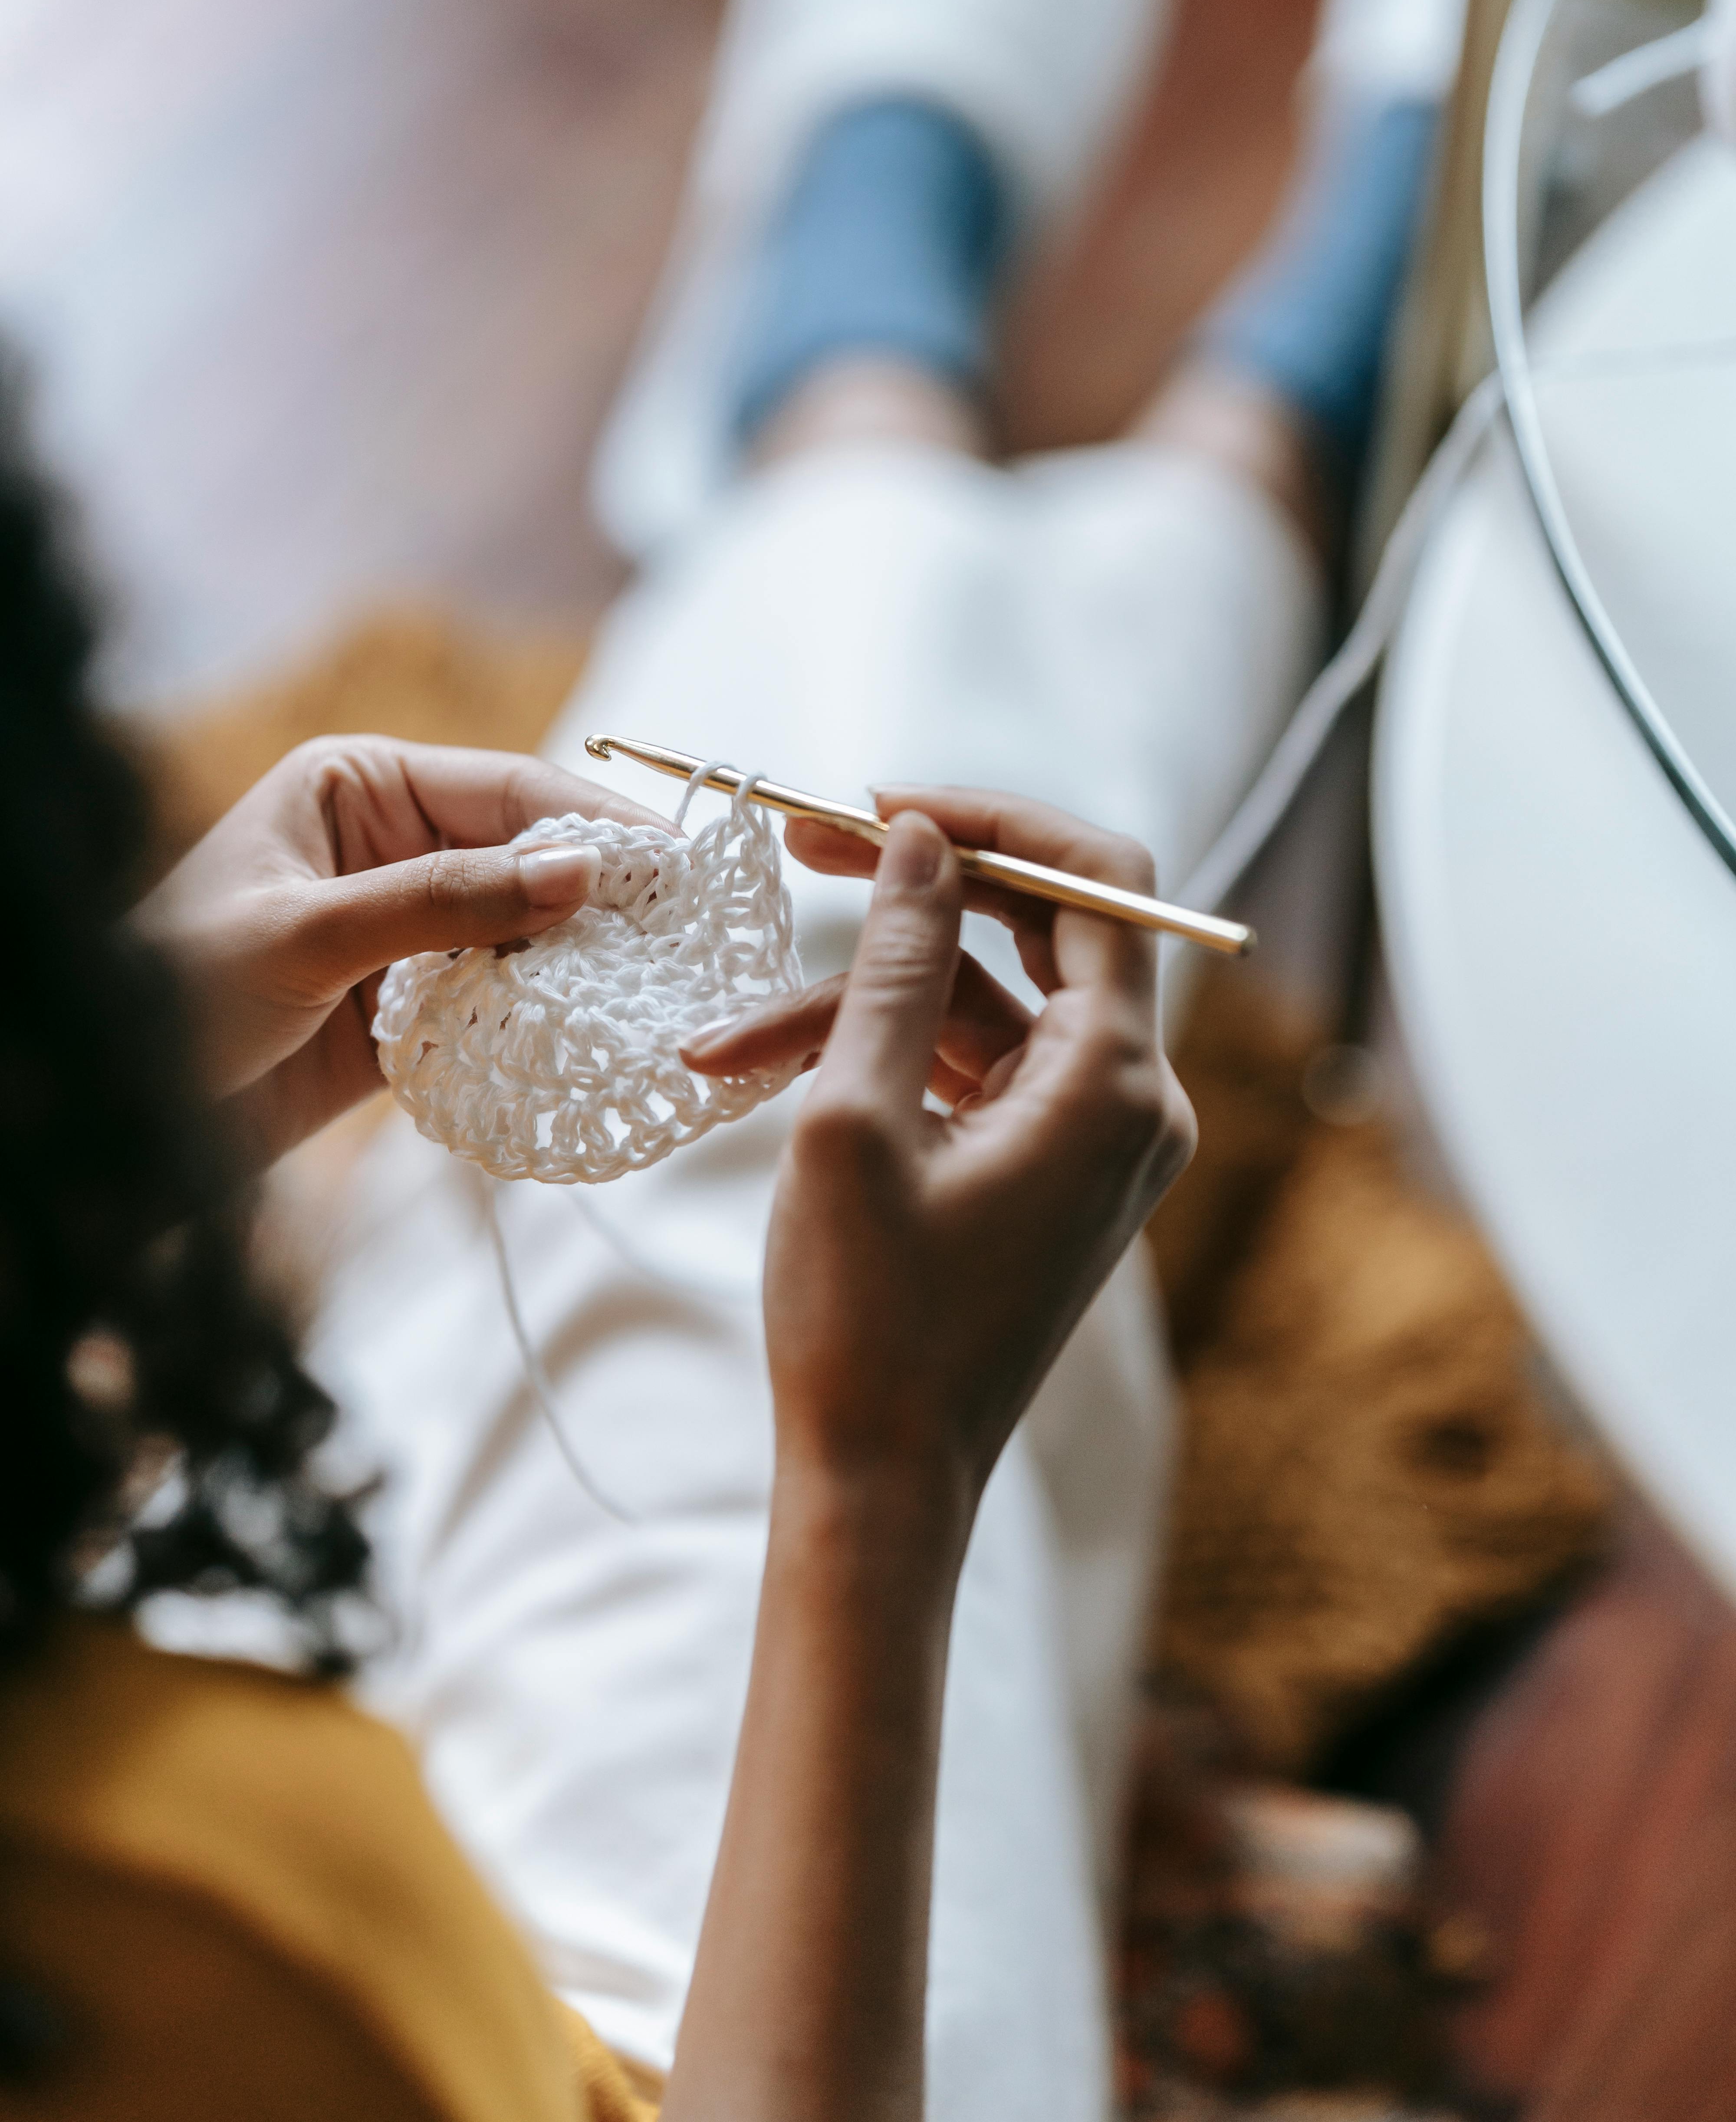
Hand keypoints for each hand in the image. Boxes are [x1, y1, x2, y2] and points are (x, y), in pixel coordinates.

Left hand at [135, 733, 667, 1163]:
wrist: (116, 1117)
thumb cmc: (173, 993)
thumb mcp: (306, 933)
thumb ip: (443, 901)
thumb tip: (579, 874)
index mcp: (356, 787)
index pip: (506, 790)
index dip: (596, 822)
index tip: (676, 863)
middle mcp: (388, 847)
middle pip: (528, 859)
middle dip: (603, 896)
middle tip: (691, 934)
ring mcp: (403, 932)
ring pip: (523, 936)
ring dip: (582, 965)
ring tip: (662, 989)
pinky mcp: (407, 1013)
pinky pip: (496, 1005)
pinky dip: (542, 1021)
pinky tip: (595, 1036)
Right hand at [682, 786, 1194, 1520]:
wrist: (880, 1480)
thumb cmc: (863, 1318)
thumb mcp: (855, 1117)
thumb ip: (898, 964)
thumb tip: (922, 838)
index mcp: (1114, 1084)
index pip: (1101, 883)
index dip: (997, 822)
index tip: (885, 801)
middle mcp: (1132, 1102)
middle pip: (1039, 931)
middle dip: (916, 887)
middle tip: (802, 838)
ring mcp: (1092, 1138)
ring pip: (977, 1008)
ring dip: (856, 1006)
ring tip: (728, 1040)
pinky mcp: (1046, 1167)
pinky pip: (969, 1069)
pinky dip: (881, 1060)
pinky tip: (763, 1067)